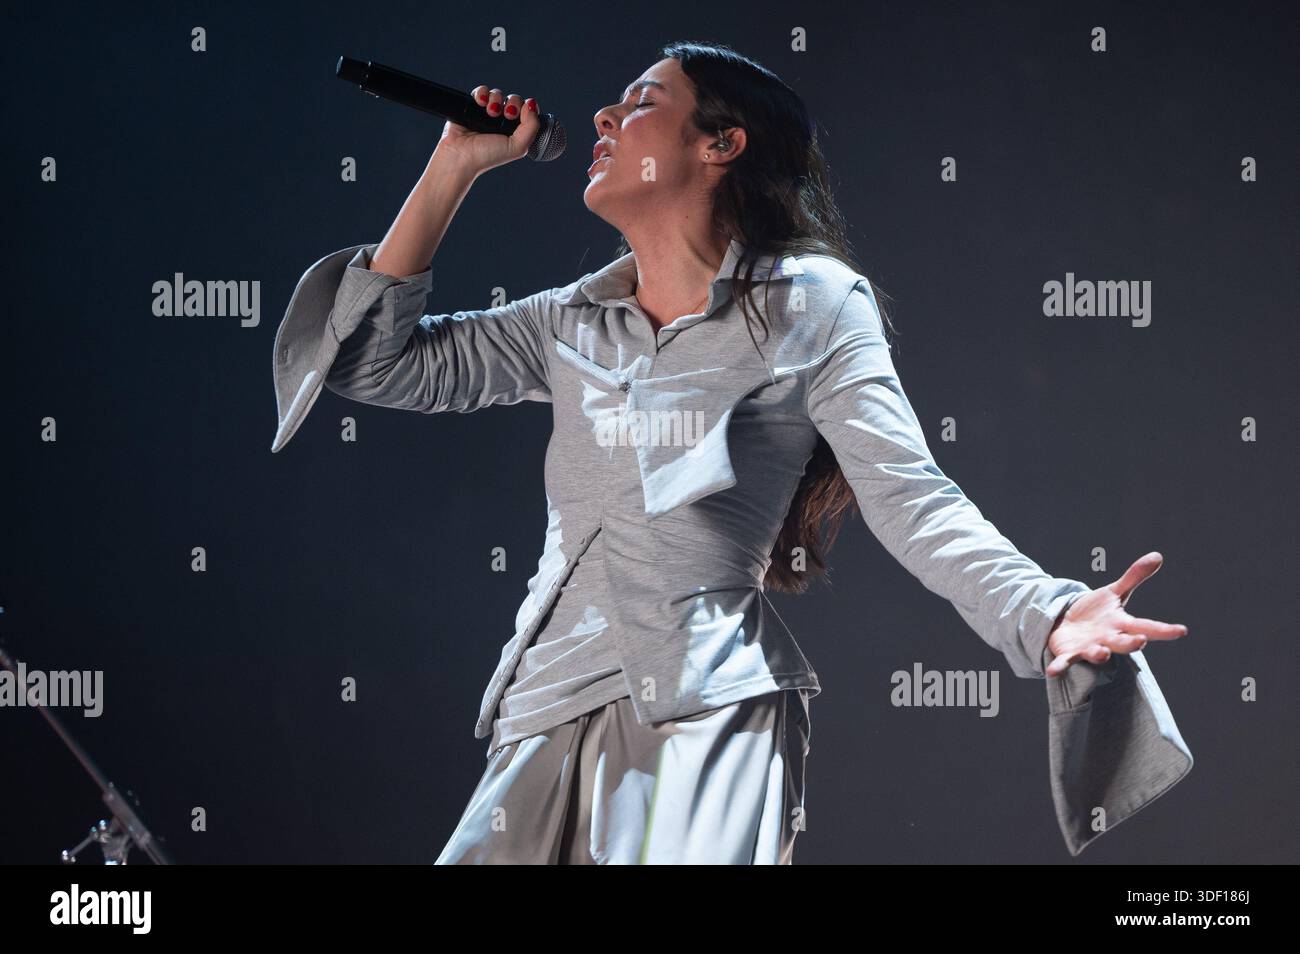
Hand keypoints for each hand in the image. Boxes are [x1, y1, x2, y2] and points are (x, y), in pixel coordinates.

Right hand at [434, 85, 541, 175]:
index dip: (526, 109)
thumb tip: (532, 104)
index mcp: (515, 131)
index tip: (520, 115)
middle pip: (514, 100)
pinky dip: (482, 93)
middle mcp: (502, 122)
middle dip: (513, 103)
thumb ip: (532, 126)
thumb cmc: (487, 156)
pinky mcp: (472, 107)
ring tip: (490, 112)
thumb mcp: (518, 147)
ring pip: (498, 94)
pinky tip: (481, 102)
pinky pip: (482, 91)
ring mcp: (487, 114)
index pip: (527, 111)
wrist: (460, 155)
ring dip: (496, 99)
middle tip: (506, 114)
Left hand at [1045, 551, 1187, 676]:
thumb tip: (1157, 555)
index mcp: (1122, 625)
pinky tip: (1052, 671)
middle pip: (1123, 643)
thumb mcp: (1114, 592)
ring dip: (1099, 654)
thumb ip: (1133, 577)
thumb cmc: (1097, 612)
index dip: (1164, 630)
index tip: (1181, 630)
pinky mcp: (1069, 653)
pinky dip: (1059, 666)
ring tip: (1103, 653)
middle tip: (1141, 640)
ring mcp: (1089, 648)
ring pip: (1097, 654)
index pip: (1147, 626)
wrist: (1070, 625)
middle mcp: (1109, 639)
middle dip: (1132, 643)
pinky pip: (1064, 661)